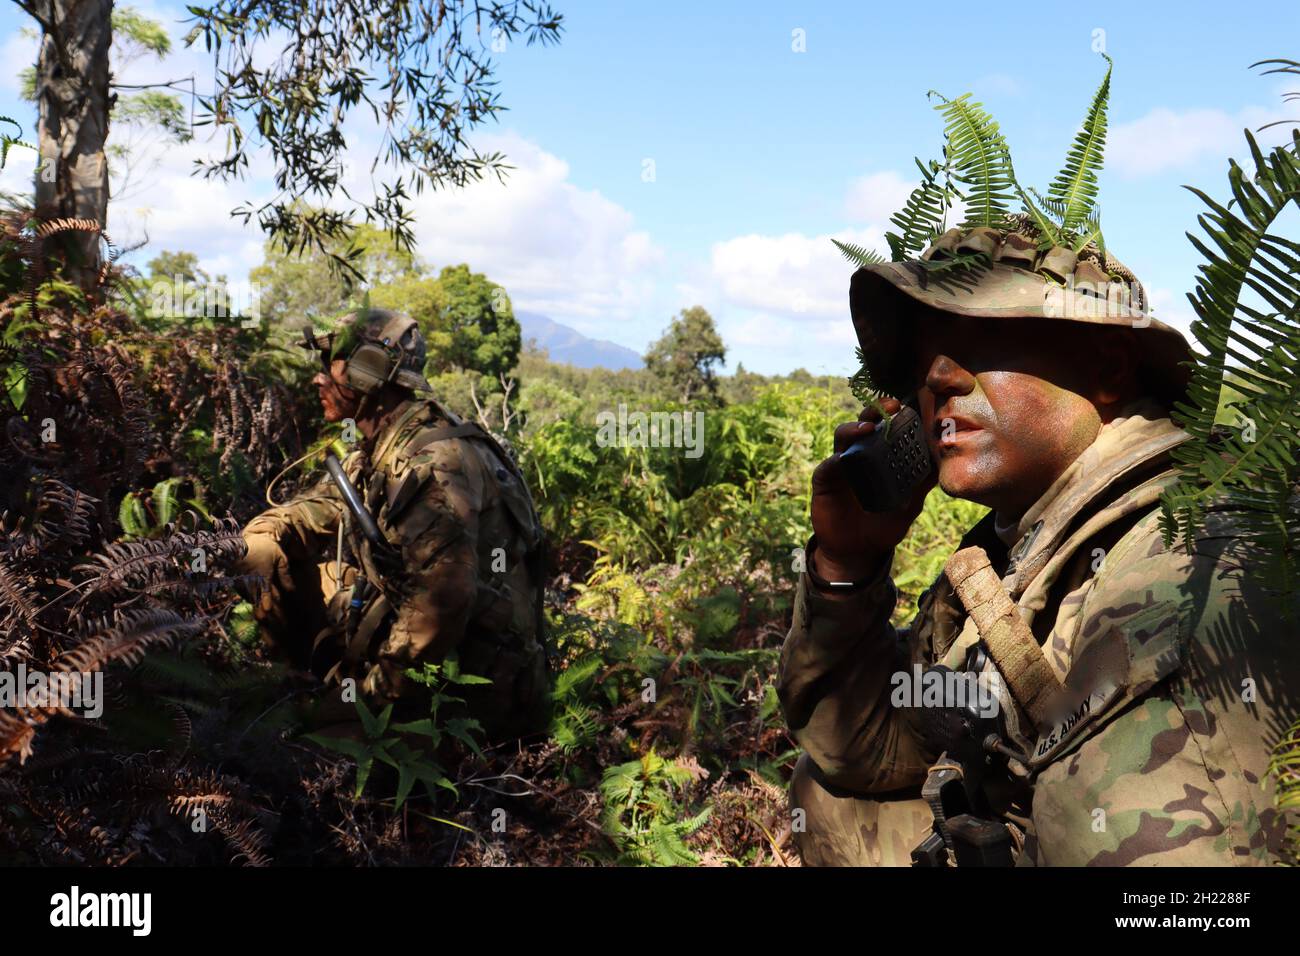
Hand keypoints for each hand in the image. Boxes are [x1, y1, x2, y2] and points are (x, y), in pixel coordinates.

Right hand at [809, 398, 936, 582]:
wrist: (859, 552)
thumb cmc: (884, 526)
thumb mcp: (909, 503)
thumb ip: (922, 483)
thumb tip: (942, 462)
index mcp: (879, 457)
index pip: (884, 428)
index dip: (893, 414)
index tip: (907, 405)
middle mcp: (859, 456)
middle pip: (863, 424)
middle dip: (874, 411)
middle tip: (890, 406)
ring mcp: (840, 467)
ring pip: (843, 437)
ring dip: (853, 428)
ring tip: (867, 429)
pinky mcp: (824, 481)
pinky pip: (827, 466)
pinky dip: (835, 461)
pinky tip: (843, 460)